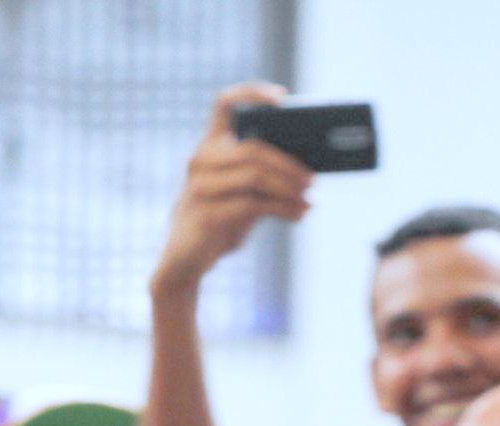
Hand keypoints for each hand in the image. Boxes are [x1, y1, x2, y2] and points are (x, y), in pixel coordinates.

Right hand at [153, 83, 311, 294]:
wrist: (187, 257)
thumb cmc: (220, 219)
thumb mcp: (241, 192)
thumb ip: (262, 176)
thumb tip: (310, 173)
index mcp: (210, 146)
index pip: (224, 104)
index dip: (252, 94)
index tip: (282, 97)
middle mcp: (201, 159)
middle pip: (253, 148)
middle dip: (289, 164)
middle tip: (313, 179)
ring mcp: (201, 186)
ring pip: (254, 175)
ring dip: (289, 187)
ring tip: (309, 198)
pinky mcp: (207, 213)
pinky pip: (253, 204)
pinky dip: (283, 209)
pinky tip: (299, 214)